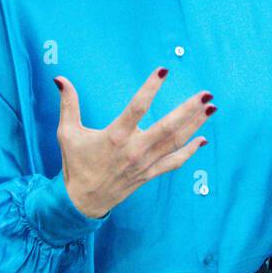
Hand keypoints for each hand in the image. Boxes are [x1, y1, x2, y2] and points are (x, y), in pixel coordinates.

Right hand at [54, 67, 214, 217]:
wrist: (82, 201)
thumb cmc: (75, 164)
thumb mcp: (67, 133)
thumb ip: (68, 104)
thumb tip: (60, 79)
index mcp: (115, 136)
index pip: (137, 107)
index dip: (151, 88)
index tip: (164, 71)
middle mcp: (135, 149)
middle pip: (168, 127)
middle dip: (189, 109)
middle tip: (206, 94)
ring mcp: (145, 163)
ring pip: (176, 142)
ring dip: (195, 124)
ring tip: (211, 108)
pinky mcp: (150, 174)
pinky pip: (174, 162)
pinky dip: (189, 152)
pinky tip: (202, 139)